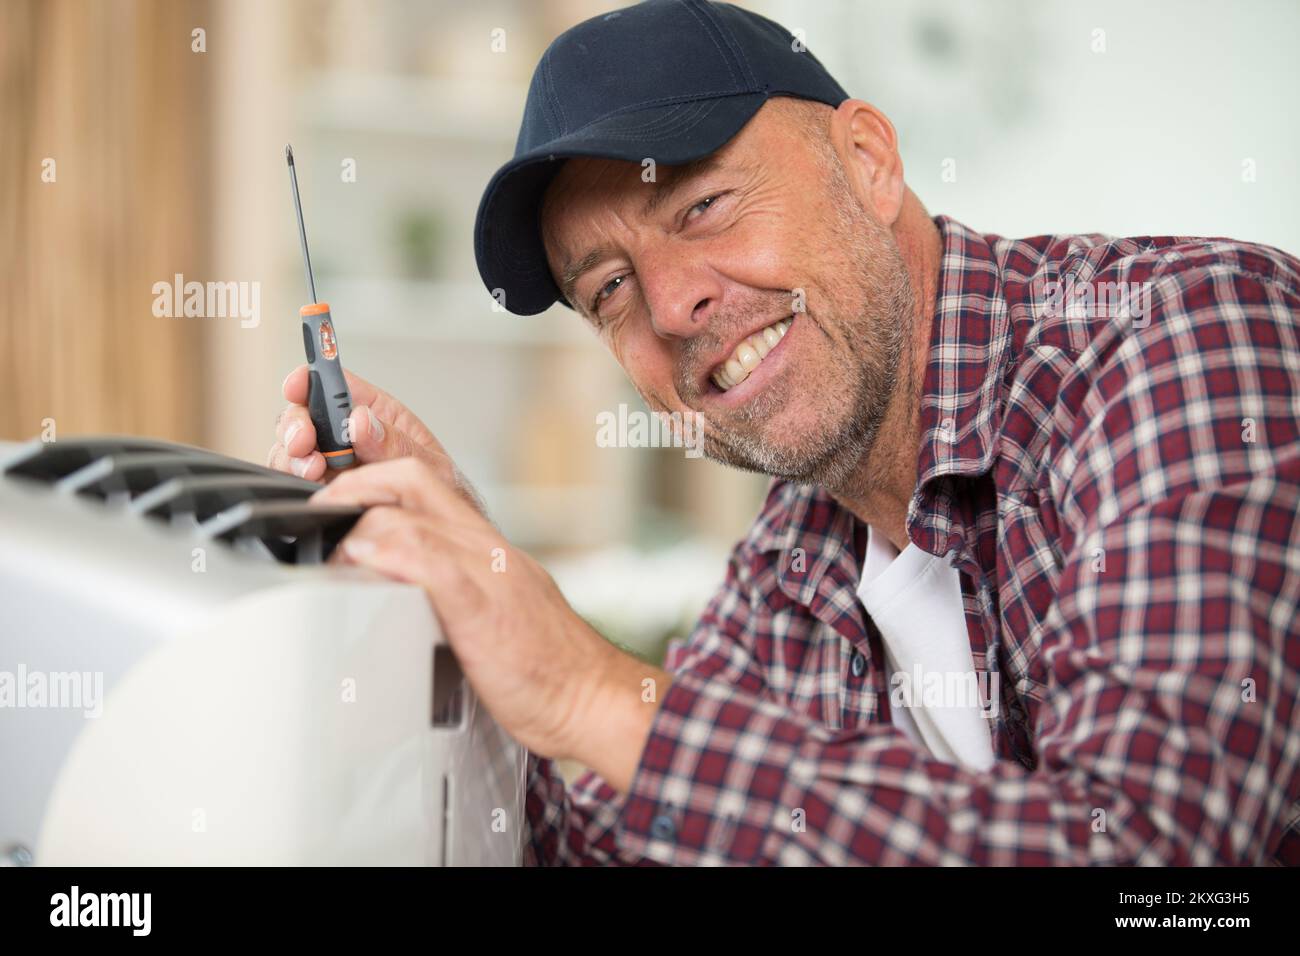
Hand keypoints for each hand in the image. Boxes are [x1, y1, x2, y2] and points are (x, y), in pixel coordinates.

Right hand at [266, 365, 484, 511]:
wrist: (436, 527)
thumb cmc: (439, 490)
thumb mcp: (428, 464)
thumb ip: (395, 442)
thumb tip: (362, 421)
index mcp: (375, 412)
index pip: (334, 382)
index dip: (310, 378)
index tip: (297, 386)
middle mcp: (347, 433)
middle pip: (303, 414)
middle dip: (296, 425)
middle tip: (305, 442)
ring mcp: (331, 461)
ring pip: (291, 447)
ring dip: (293, 456)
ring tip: (313, 470)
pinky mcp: (322, 487)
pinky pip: (293, 478)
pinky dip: (293, 480)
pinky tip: (313, 485)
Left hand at [312, 458, 667, 788]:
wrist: (590, 697)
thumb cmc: (546, 667)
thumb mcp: (494, 612)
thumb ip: (450, 592)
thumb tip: (399, 589)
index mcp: (486, 546)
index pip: (426, 480)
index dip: (374, 473)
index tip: (340, 493)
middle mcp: (485, 547)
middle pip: (412, 478)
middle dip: (354, 483)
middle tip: (320, 509)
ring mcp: (484, 569)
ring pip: (409, 512)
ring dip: (355, 523)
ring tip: (331, 551)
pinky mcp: (479, 603)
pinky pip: (426, 558)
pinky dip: (385, 553)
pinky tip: (361, 564)